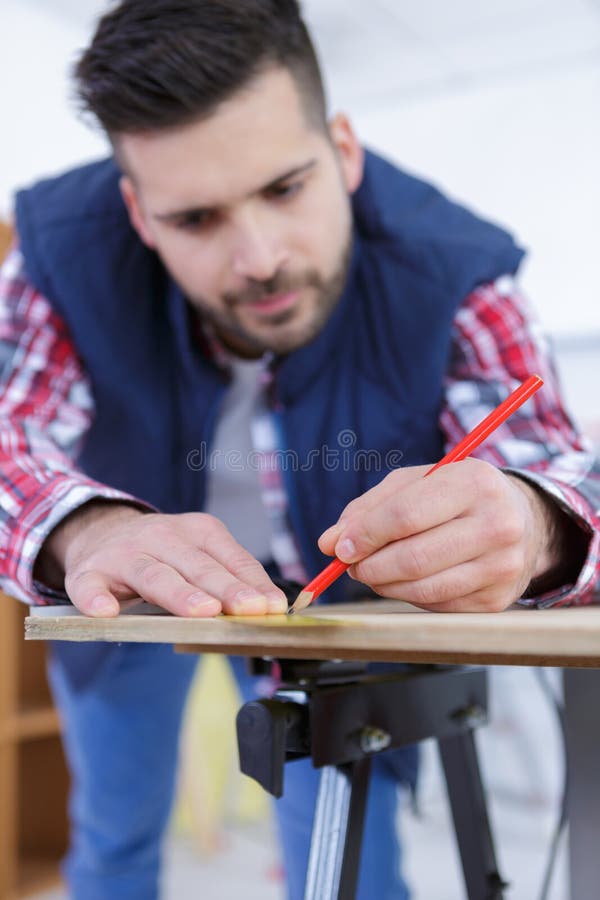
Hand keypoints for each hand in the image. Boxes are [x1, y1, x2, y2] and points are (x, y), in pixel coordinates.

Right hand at [36, 501, 287, 617]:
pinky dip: (96, 598)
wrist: (100, 534)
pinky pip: (90, 587)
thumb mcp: (199, 554)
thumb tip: (271, 608)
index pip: (231, 558)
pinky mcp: (87, 574)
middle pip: (198, 566)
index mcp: (197, 531)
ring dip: (179, 594)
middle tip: (249, 610)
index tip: (273, 605)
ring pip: (154, 575)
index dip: (253, 583)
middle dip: (226, 589)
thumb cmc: (162, 553)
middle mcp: (161, 536)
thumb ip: (230, 578)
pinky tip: (106, 611)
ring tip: (202, 612)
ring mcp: (123, 554)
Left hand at [318, 459, 561, 611]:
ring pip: (422, 588)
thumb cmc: (459, 496)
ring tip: (373, 572)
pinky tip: (406, 580)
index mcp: (474, 483)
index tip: (339, 547)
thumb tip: (331, 543)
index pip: (406, 516)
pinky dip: (409, 596)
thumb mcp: (417, 483)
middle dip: (369, 566)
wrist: (524, 520)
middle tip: (351, 565)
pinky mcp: (497, 599)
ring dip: (384, 585)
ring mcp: (502, 566)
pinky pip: (436, 605)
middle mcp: (497, 524)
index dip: (365, 535)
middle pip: (413, 558)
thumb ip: (369, 508)